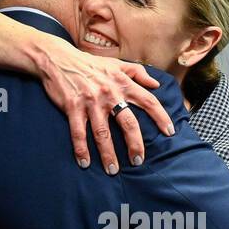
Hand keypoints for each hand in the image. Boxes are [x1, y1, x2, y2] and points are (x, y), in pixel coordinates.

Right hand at [33, 35, 175, 173]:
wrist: (58, 58)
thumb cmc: (90, 64)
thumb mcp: (116, 64)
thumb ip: (138, 73)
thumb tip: (156, 85)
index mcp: (123, 83)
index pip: (148, 101)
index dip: (161, 117)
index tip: (170, 132)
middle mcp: (110, 93)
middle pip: (128, 123)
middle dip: (135, 145)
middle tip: (138, 161)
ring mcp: (91, 102)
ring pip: (103, 133)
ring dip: (108, 154)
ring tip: (113, 170)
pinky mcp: (73, 107)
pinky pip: (78, 132)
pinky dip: (81, 149)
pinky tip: (84, 163)